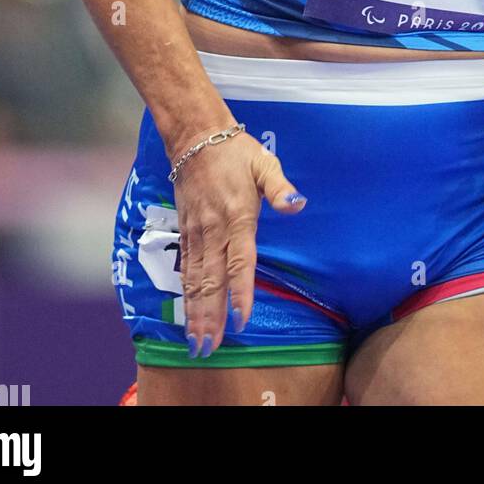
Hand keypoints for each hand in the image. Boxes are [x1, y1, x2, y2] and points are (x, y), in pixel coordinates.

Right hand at [169, 124, 306, 357]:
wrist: (195, 137)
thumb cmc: (236, 151)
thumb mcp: (264, 163)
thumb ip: (280, 188)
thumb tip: (298, 204)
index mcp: (237, 216)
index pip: (240, 262)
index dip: (241, 292)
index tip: (242, 319)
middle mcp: (214, 229)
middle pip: (212, 280)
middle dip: (212, 315)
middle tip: (211, 346)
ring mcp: (197, 232)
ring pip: (195, 279)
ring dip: (196, 312)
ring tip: (197, 340)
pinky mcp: (185, 230)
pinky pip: (186, 268)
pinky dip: (186, 294)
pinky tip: (188, 314)